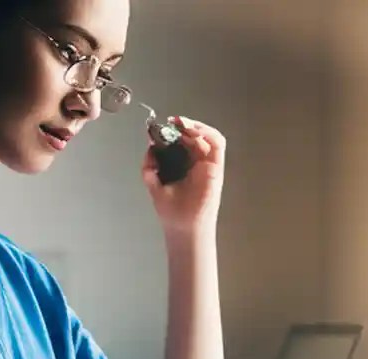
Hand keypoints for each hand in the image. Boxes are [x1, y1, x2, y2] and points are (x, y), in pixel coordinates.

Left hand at [141, 116, 225, 240]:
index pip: (183, 142)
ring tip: (183, 124)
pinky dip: (208, 133)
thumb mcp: (153, 184)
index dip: (174, 131)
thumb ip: (149, 167)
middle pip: (195, 136)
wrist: (183, 228)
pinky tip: (194, 131)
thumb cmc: (172, 212)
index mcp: (184, 167)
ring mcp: (208, 166)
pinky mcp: (217, 168)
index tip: (163, 126)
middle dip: (183, 125)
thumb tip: (149, 148)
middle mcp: (198, 164)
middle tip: (172, 122)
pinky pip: (218, 145)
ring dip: (196, 126)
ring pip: (208, 137)